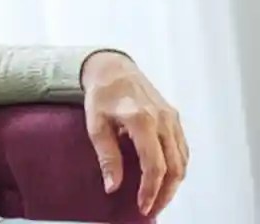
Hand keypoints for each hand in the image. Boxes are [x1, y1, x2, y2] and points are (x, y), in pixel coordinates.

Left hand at [82, 51, 187, 216]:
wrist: (113, 69)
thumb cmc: (101, 96)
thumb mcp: (95, 125)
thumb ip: (107, 156)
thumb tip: (113, 186)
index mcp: (142, 120)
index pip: (154, 164)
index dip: (150, 189)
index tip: (142, 206)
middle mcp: (163, 120)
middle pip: (174, 166)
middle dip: (165, 193)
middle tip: (152, 209)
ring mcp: (172, 119)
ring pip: (183, 160)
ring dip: (173, 184)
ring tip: (158, 199)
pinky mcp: (175, 119)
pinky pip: (183, 150)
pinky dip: (177, 168)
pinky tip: (165, 179)